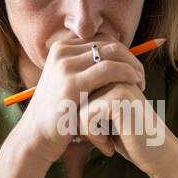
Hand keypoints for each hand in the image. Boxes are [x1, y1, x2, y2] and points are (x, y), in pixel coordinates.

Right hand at [13, 38, 145, 164]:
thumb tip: (114, 59)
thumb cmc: (58, 115)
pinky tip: (136, 84)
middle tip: (141, 75)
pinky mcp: (71, 83)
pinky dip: (126, 74)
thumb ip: (85, 70)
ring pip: (111, 53)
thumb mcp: (68, 84)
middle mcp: (61, 52)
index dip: (122, 52)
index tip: (133, 69)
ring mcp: (64, 66)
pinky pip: (108, 70)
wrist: (37, 137)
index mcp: (60, 49)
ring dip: (132, 65)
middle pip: (108, 43)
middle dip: (130, 57)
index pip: (101, 39)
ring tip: (141, 81)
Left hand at [78, 78, 177, 177]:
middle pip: (76, 98)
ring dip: (88, 131)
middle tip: (103, 138)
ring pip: (78, 107)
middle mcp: (116, 74)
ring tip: (107, 140)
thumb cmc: (131, 140)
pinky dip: (94, 136)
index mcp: (113, 75)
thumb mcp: (106, 117)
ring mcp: (118, 83)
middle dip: (83, 123)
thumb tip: (59, 99)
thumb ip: (90, 101)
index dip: (82, 116)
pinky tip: (109, 145)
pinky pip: (85, 116)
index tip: (101, 131)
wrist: (159, 156)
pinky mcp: (118, 97)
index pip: (79, 90)